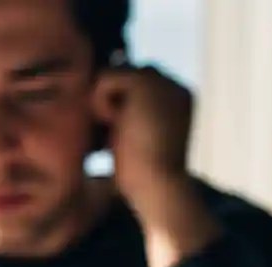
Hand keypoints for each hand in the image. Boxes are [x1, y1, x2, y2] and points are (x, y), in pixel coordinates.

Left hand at [91, 66, 219, 266]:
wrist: (158, 187)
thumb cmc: (141, 180)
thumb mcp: (131, 145)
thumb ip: (121, 121)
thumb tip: (93, 108)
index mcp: (178, 103)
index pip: (135, 88)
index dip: (118, 107)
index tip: (121, 137)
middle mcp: (176, 87)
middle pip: (124, 76)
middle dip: (111, 101)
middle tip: (115, 133)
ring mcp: (164, 81)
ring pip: (114, 74)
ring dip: (105, 103)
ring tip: (116, 129)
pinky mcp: (147, 81)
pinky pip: (105, 77)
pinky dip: (101, 102)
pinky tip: (115, 123)